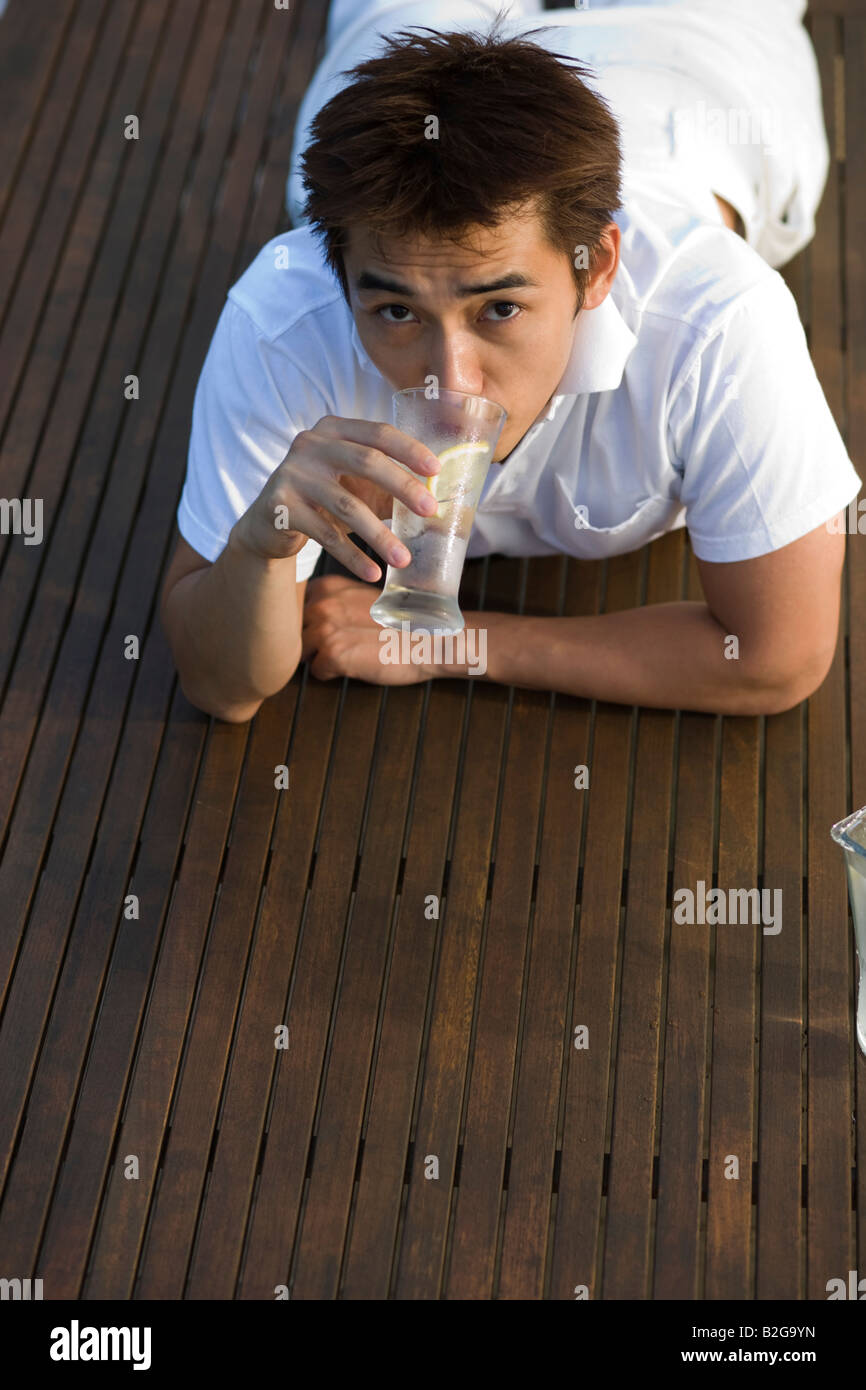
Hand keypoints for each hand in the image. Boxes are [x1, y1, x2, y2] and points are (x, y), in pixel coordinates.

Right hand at [231, 415, 440, 577]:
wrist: (268, 524)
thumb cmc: (324, 499)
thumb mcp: (355, 486)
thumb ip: (389, 486)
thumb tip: (439, 503)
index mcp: (333, 429)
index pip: (378, 433)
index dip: (410, 449)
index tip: (437, 469)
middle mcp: (310, 444)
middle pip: (366, 461)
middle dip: (403, 487)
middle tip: (431, 511)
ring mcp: (292, 474)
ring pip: (347, 505)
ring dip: (380, 535)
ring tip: (404, 559)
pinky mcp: (280, 507)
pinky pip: (325, 535)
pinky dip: (352, 557)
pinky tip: (372, 573)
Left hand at [301, 575, 436, 683]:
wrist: (429, 637)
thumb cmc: (402, 621)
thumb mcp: (362, 598)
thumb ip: (336, 603)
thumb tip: (311, 619)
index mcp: (327, 587)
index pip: (296, 608)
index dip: (311, 622)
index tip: (330, 628)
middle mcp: (321, 604)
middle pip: (296, 631)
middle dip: (311, 641)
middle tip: (341, 645)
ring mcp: (324, 628)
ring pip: (301, 652)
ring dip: (320, 657)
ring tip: (348, 654)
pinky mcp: (333, 654)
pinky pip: (317, 671)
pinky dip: (332, 673)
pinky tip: (355, 664)